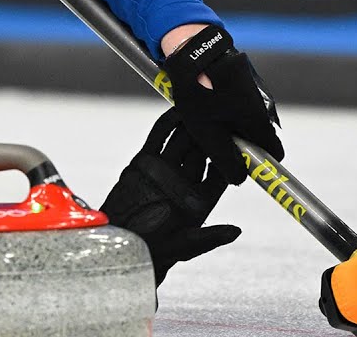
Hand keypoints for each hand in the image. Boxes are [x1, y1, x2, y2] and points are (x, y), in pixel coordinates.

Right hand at [100, 108, 240, 286]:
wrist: (117, 244)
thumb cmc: (153, 251)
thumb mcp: (184, 246)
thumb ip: (208, 238)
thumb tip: (236, 232)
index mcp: (200, 200)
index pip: (220, 172)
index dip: (230, 156)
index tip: (239, 141)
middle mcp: (184, 181)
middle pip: (203, 152)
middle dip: (213, 133)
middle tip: (224, 113)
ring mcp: (164, 170)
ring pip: (183, 140)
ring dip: (193, 122)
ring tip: (203, 104)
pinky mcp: (144, 162)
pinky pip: (158, 138)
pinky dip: (168, 123)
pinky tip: (177, 110)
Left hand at [162, 24, 283, 183]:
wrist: (194, 50)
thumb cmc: (199, 90)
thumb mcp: (207, 132)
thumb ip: (226, 159)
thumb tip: (239, 178)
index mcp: (259, 120)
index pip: (274, 152)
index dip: (259, 161)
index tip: (242, 164)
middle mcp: (265, 105)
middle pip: (259, 136)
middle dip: (240, 142)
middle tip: (214, 136)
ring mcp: (257, 91)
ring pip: (248, 119)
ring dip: (232, 123)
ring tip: (207, 115)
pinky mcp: (247, 80)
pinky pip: (241, 103)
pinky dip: (228, 107)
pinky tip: (208, 100)